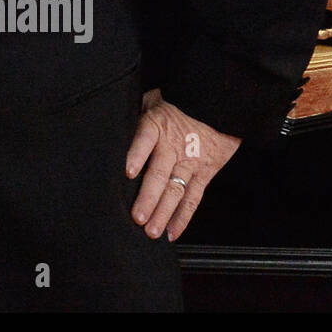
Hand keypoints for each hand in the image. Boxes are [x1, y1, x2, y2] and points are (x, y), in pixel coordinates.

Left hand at [125, 88, 241, 241]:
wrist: (217, 103)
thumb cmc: (180, 101)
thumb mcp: (153, 99)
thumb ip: (136, 113)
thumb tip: (114, 122)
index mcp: (156, 125)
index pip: (144, 141)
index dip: (136, 156)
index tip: (128, 172)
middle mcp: (173, 147)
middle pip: (159, 175)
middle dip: (148, 198)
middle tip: (137, 218)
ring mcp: (189, 163)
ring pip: (175, 191)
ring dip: (163, 213)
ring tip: (151, 231)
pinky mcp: (204, 173)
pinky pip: (193, 198)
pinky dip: (183, 217)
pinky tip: (171, 232)